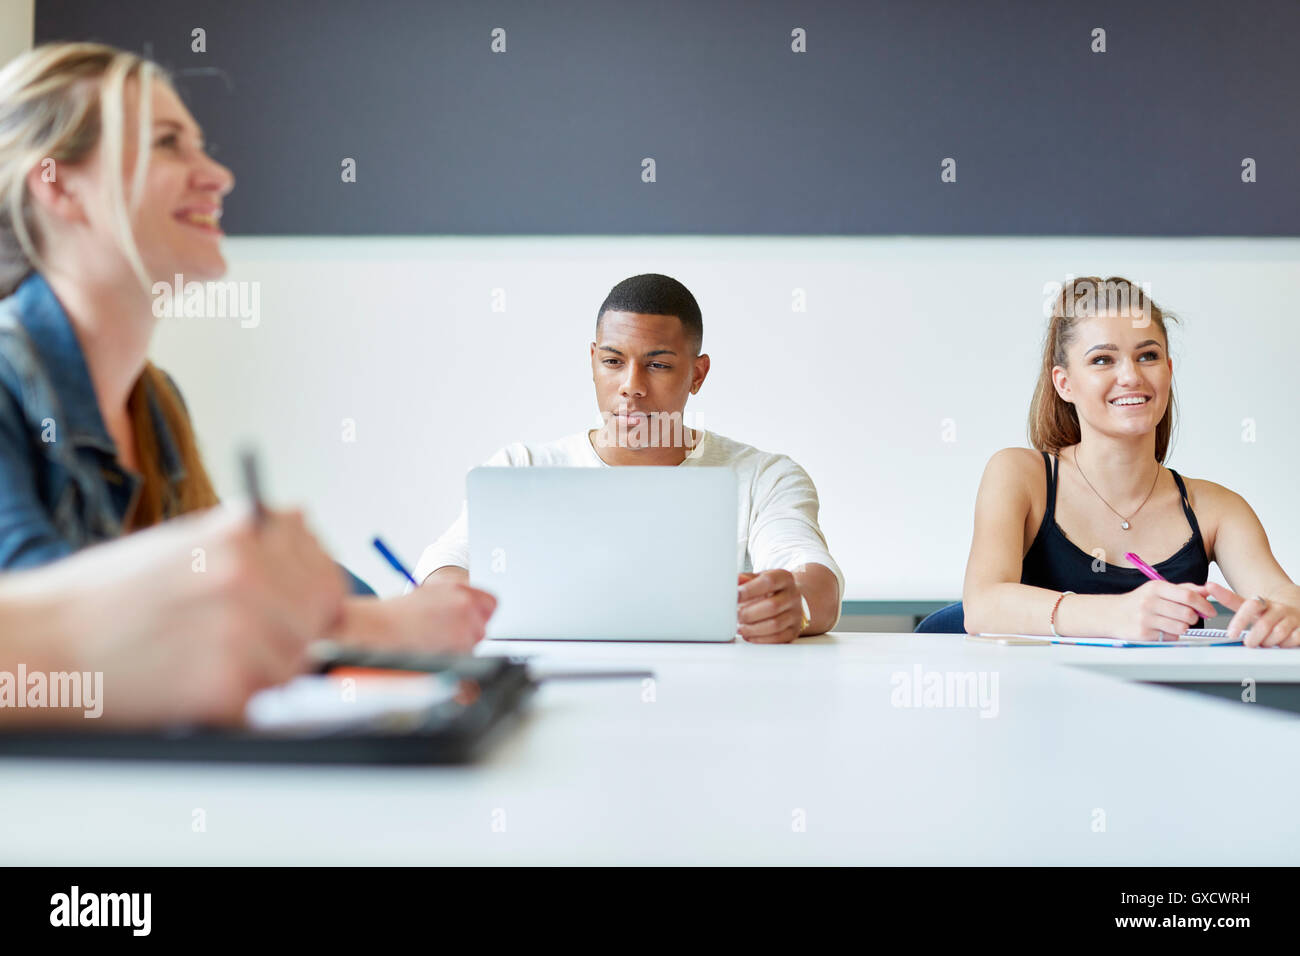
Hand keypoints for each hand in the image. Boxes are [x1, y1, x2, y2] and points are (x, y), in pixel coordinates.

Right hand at [63, 504, 346, 725]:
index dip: (314, 595)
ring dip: (268, 671)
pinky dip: (241, 703)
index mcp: (243, 534)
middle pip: (322, 617)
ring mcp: (241, 630)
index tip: (300, 608)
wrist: (42, 640)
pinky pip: (266, 701)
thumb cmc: (104, 596)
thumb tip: (303, 542)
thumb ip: (250, 542)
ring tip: (212, 662)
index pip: (325, 570)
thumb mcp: (186, 541)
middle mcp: (249, 575)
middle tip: (259, 644)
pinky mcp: (226, 684)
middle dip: (300, 633)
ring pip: (298, 663)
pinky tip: (198, 686)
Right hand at [365, 580, 496, 651]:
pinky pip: (466, 657)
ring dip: (461, 644)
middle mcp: (465, 606)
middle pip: (483, 625)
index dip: (480, 613)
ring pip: (474, 642)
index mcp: (459, 588)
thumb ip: (456, 599)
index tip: (472, 619)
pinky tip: (436, 651)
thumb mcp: (431, 594)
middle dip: (470, 631)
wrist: (381, 628)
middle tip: (447, 633)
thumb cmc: (400, 613)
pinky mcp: (459, 650)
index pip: (490, 603)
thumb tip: (474, 612)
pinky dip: (456, 658)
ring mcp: (464, 628)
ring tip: (434, 641)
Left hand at [737, 570, 805, 643]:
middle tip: (735, 615)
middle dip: (749, 613)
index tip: (735, 596)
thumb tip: (737, 581)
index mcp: (784, 578)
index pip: (769, 581)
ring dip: (753, 629)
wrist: (787, 599)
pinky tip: (749, 635)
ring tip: (740, 627)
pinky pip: (778, 639)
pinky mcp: (793, 631)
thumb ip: (745, 580)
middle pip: (772, 606)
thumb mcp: (758, 579)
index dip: (750, 589)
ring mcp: (795, 614)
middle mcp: (793, 595)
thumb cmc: (769, 589)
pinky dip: (760, 639)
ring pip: (775, 625)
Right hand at [1107, 579, 1218, 640]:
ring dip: (1183, 627)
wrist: (1111, 614)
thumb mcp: (1158, 589)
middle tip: (1189, 617)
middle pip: (1188, 613)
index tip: (1210, 610)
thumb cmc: (1139, 601)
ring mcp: (1146, 619)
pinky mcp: (1143, 634)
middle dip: (1194, 617)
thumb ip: (1184, 589)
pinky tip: (1160, 629)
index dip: (1204, 604)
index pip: (1188, 596)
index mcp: (1155, 587)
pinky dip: (1171, 634)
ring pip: (1181, 627)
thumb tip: (1207, 591)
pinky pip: (1170, 637)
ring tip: (1173, 622)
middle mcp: (1149, 602)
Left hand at [1200, 582, 1299, 647]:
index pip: (1247, 605)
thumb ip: (1231, 601)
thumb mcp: (1251, 607)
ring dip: (1269, 642)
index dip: (1235, 612)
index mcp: (1261, 603)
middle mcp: (1277, 608)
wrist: (1298, 606)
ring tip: (1265, 642)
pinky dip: (1285, 644)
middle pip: (1263, 624)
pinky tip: (1282, 642)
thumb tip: (1209, 587)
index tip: (1225, 620)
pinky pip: (1294, 638)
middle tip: (1248, 643)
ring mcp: (1291, 617)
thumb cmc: (1269, 611)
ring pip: (1278, 633)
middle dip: (1253, 637)